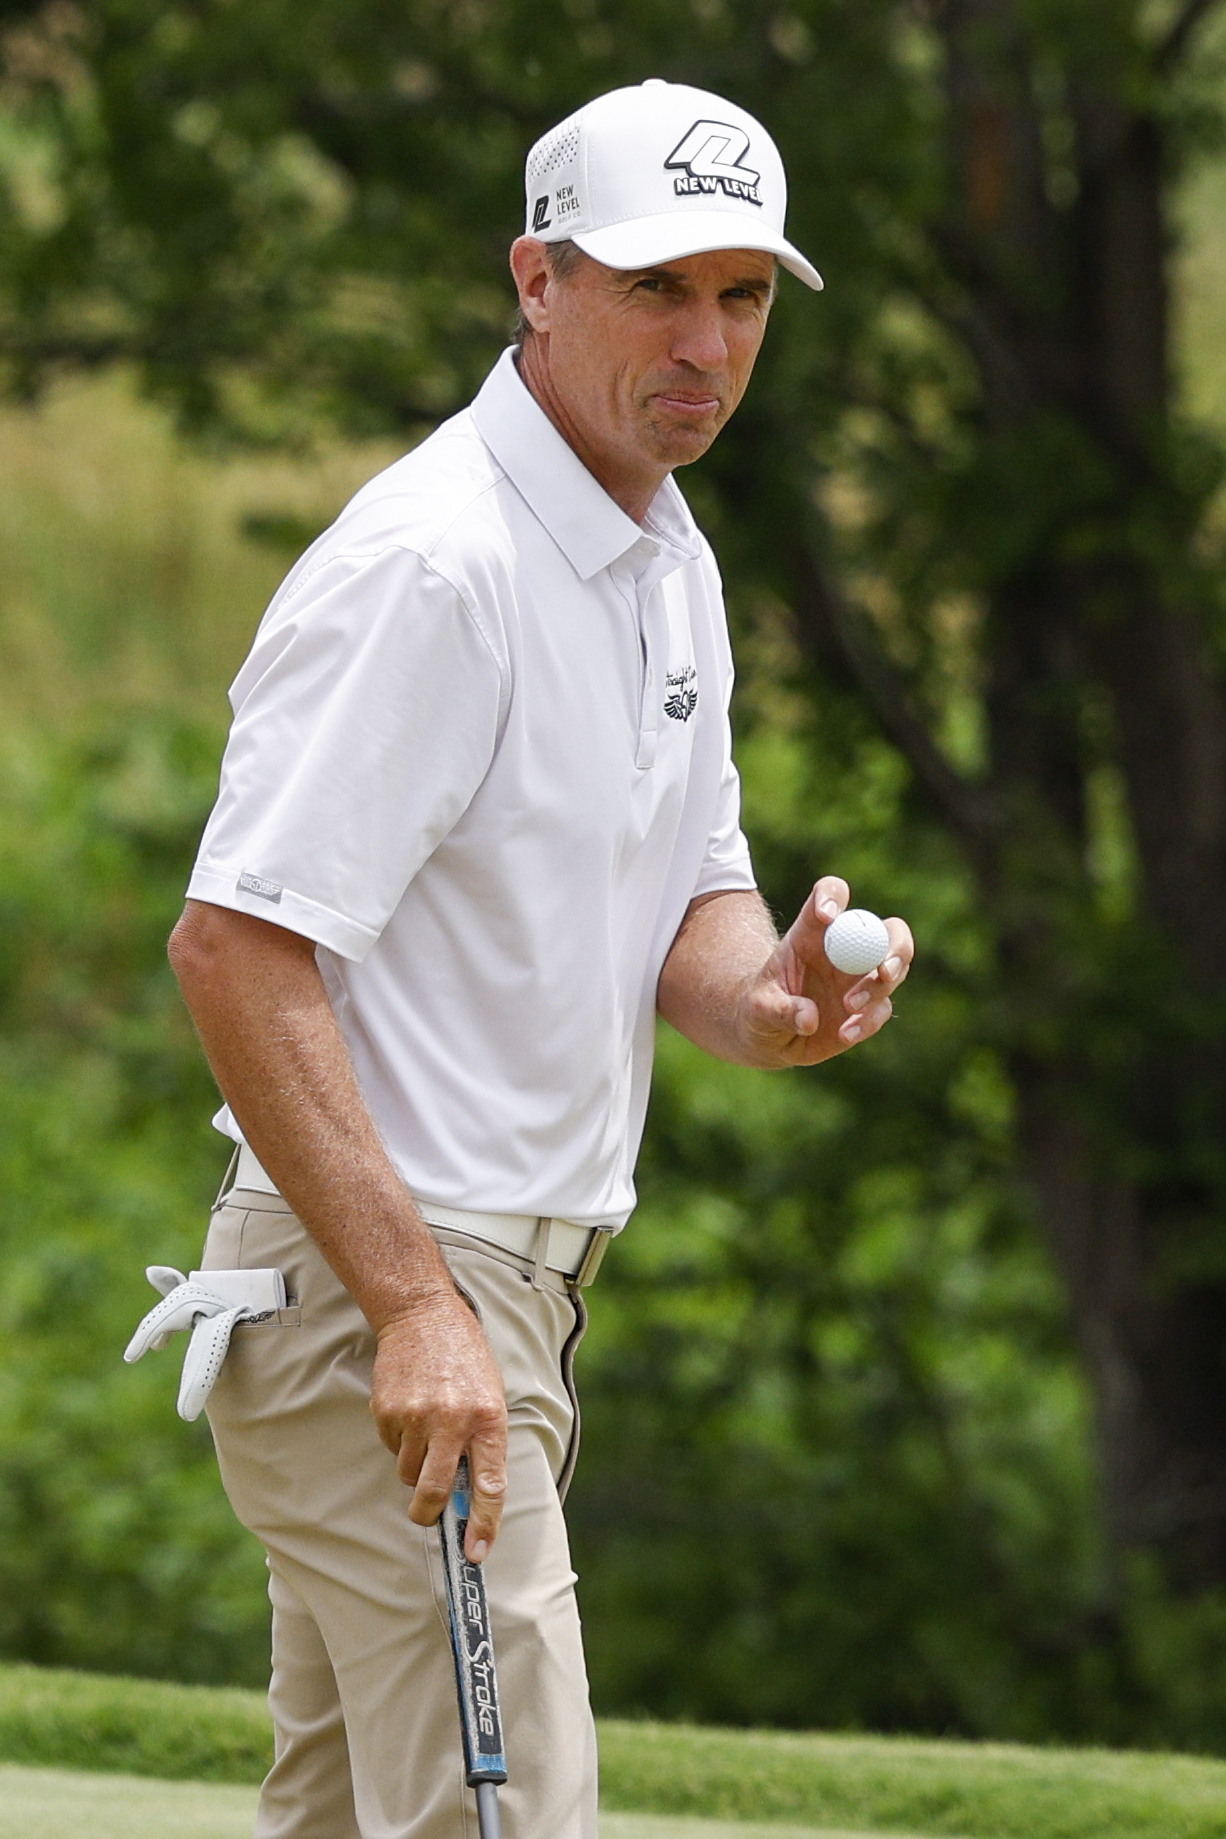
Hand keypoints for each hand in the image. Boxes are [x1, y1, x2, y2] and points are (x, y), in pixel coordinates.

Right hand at [370, 1288, 507, 1562]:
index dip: (482, 1525)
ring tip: (425, 1432)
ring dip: (415, 1467)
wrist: (422, 1315)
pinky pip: (392, 1447)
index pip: (489, 1485)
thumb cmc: (464, 1357)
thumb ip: (482, 1440)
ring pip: (409, 1473)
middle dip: (428, 1515)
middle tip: (426, 1517)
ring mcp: (418, 1416)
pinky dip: (399, 1440)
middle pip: (435, 1491)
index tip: (475, 1554)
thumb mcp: (489, 1395)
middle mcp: (454, 1421)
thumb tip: (468, 1493)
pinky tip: (409, 1410)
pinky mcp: (388, 1411)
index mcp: (489, 1418)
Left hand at [736, 876, 912, 1066]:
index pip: (830, 894)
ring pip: (893, 970)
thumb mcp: (758, 1008)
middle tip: (884, 970)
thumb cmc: (760, 1009)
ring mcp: (861, 978)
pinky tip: (845, 1033)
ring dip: (877, 988)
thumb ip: (780, 1009)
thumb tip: (809, 1018)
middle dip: (895, 945)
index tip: (826, 916)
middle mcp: (845, 949)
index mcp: (813, 931)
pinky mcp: (869, 1008)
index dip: (833, 897)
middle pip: (888, 929)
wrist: (771, 1038)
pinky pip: (882, 1010)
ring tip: (849, 1007)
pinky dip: (868, 1022)